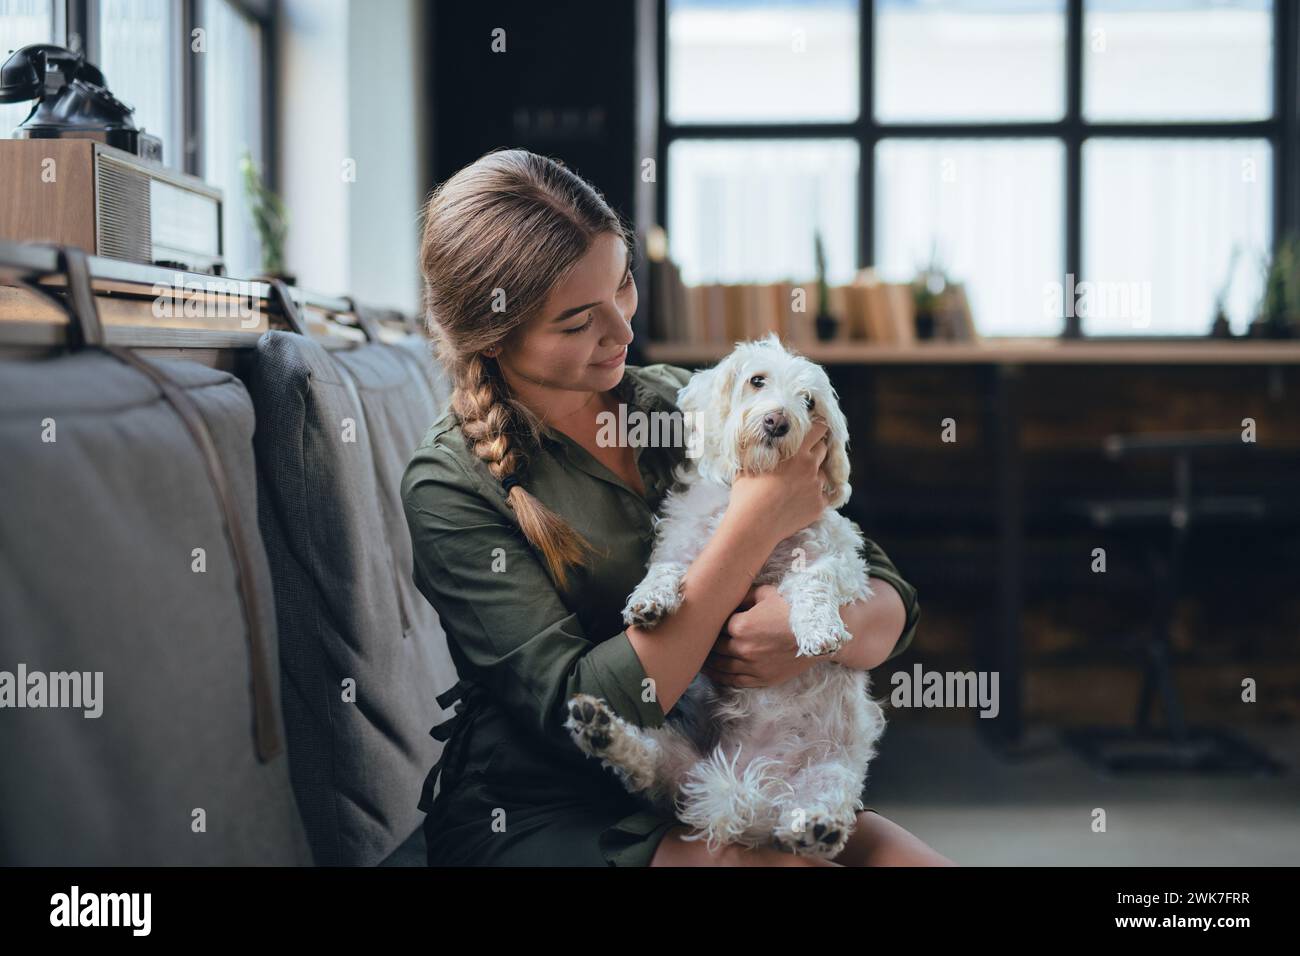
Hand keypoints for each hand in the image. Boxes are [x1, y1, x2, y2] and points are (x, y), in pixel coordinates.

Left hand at [702, 584, 818, 688]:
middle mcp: (742, 648)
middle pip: (715, 648)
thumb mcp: (766, 593)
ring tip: (700, 659)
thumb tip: (728, 597)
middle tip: (698, 641)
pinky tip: (713, 673)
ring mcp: (752, 666)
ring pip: (721, 667)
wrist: (817, 634)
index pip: (715, 627)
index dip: (709, 624)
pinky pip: (734, 680)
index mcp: (740, 626)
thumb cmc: (792, 610)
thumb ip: (742, 595)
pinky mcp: (761, 679)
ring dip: (708, 663)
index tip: (703, 623)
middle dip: (707, 644)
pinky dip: (720, 677)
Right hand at [727, 421, 830, 544]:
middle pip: (823, 450)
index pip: (819, 429)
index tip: (816, 429)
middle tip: (803, 457)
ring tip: (797, 484)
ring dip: (814, 475)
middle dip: (816, 450)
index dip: (819, 428)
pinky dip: (815, 495)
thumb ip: (761, 450)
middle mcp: (810, 466)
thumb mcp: (750, 465)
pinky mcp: (819, 505)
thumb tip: (758, 440)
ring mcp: (816, 487)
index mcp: (796, 452)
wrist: (754, 525)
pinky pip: (823, 495)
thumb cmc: (747, 494)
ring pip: (822, 474)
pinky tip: (800, 500)